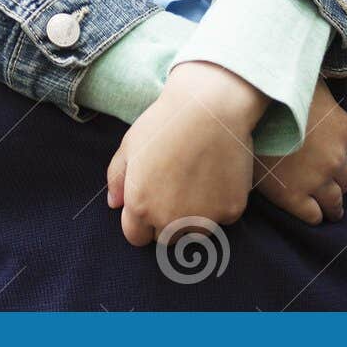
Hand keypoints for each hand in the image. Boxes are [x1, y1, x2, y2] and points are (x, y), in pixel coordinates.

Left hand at [105, 61, 267, 245]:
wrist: (209, 108)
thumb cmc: (164, 123)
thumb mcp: (129, 146)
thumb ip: (117, 179)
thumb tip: (115, 204)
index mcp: (140, 206)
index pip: (136, 237)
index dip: (141, 221)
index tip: (151, 202)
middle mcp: (170, 220)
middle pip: (166, 238)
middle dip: (167, 221)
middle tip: (176, 190)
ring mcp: (203, 218)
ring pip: (195, 234)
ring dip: (194, 219)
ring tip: (196, 185)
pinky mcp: (231, 210)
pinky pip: (223, 217)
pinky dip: (221, 203)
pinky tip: (217, 175)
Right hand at [252, 78, 346, 224]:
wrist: (241, 112)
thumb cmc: (273, 91)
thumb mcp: (307, 81)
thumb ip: (321, 87)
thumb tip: (330, 73)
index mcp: (343, 129)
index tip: (342, 151)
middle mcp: (335, 157)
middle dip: (339, 176)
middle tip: (327, 176)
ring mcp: (316, 180)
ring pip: (335, 201)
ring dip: (333, 203)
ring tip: (329, 206)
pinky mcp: (293, 197)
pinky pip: (314, 215)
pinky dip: (315, 214)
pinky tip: (310, 211)